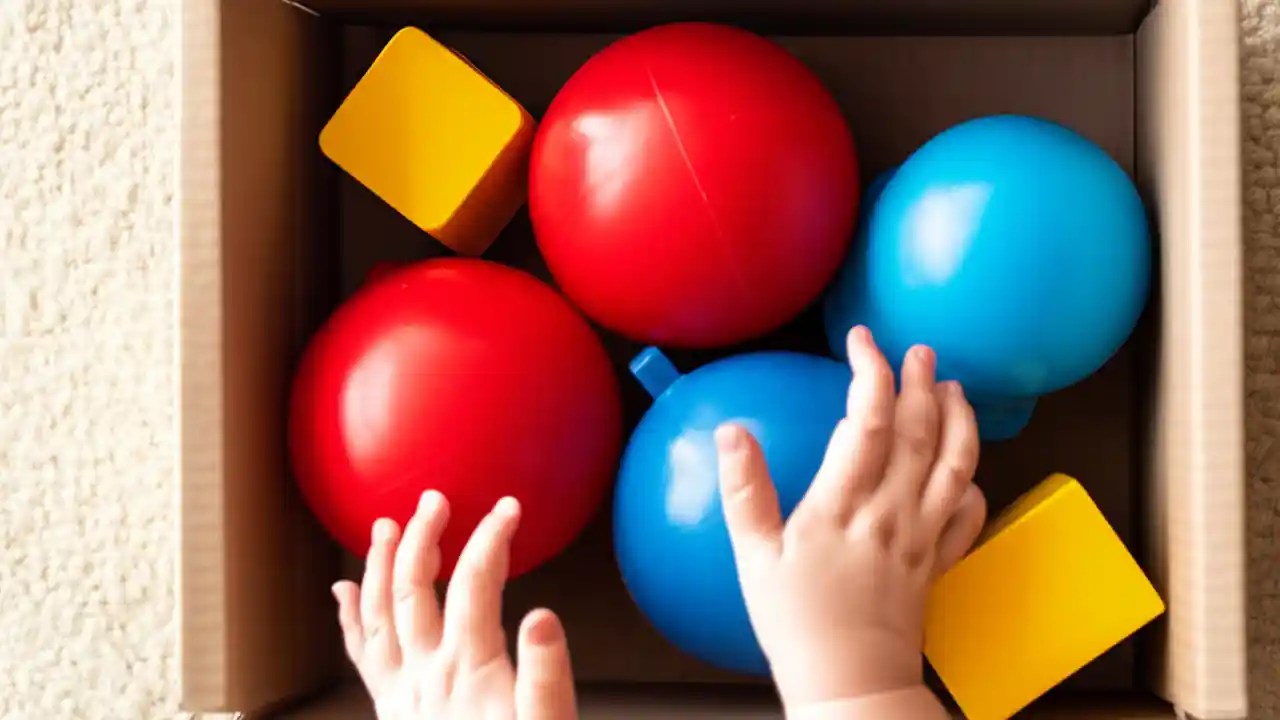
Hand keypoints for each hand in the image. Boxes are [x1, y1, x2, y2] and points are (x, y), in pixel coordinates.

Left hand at [331, 493, 577, 719]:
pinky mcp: (392, 710)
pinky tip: (343, 594)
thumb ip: (546, 677)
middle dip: (423, 536)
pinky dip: (350, 619)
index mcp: (469, 670)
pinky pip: (362, 655)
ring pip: (377, 615)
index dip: (491, 538)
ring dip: (379, 566)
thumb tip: (541, 615)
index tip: (509, 508)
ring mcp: (402, 693)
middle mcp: (425, 674)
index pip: (475, 584)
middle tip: (436, 500)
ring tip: (383, 527)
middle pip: (413, 588)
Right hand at [715, 326, 986, 716]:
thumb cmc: (796, 623)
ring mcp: (922, 538)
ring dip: (959, 420)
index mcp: (843, 506)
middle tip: (920, 351)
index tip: (862, 341)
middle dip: (921, 383)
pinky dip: (973, 485)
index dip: (869, 372)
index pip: (866, 422)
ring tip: (955, 390)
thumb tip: (731, 432)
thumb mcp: (754, 557)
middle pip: (918, 433)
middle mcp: (891, 513)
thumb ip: (745, 491)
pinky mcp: (938, 564)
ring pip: (955, 465)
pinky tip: (966, 469)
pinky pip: (969, 517)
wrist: (850, 685)